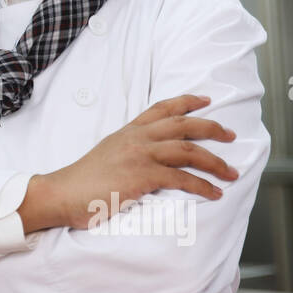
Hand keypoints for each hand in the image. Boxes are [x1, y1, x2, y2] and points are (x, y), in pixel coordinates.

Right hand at [21, 94, 238, 233]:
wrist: (62, 193)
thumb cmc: (82, 182)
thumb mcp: (107, 154)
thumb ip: (128, 151)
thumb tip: (147, 160)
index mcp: (128, 131)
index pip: (162, 108)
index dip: (187, 102)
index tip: (206, 100)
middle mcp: (137, 138)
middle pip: (183, 125)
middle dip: (212, 128)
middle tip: (231, 135)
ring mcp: (140, 155)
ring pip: (189, 150)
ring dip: (215, 162)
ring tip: (231, 172)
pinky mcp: (142, 176)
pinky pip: (182, 178)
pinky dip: (203, 185)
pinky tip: (214, 192)